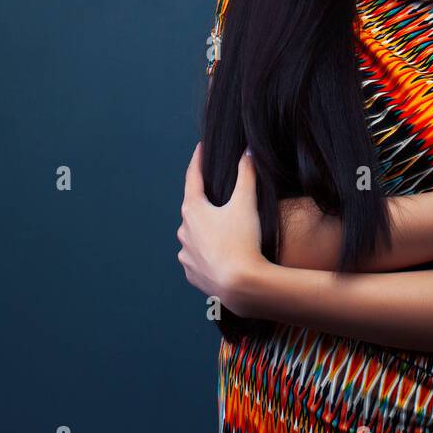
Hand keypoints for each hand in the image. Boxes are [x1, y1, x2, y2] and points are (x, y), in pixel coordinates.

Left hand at [176, 142, 264, 315]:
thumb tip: (248, 151)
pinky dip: (207, 252)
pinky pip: (198, 257)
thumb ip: (247, 173)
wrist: (240, 284)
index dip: (198, 160)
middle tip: (220, 195)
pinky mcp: (192, 272)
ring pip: (195, 235)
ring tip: (225, 231)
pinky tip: (222, 254)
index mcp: (193, 210)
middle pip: (194, 208)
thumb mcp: (246, 202)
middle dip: (206, 201)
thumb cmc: (243, 240)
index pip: (193, 177)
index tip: (200, 148)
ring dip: (206, 230)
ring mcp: (186, 254)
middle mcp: (183, 230)